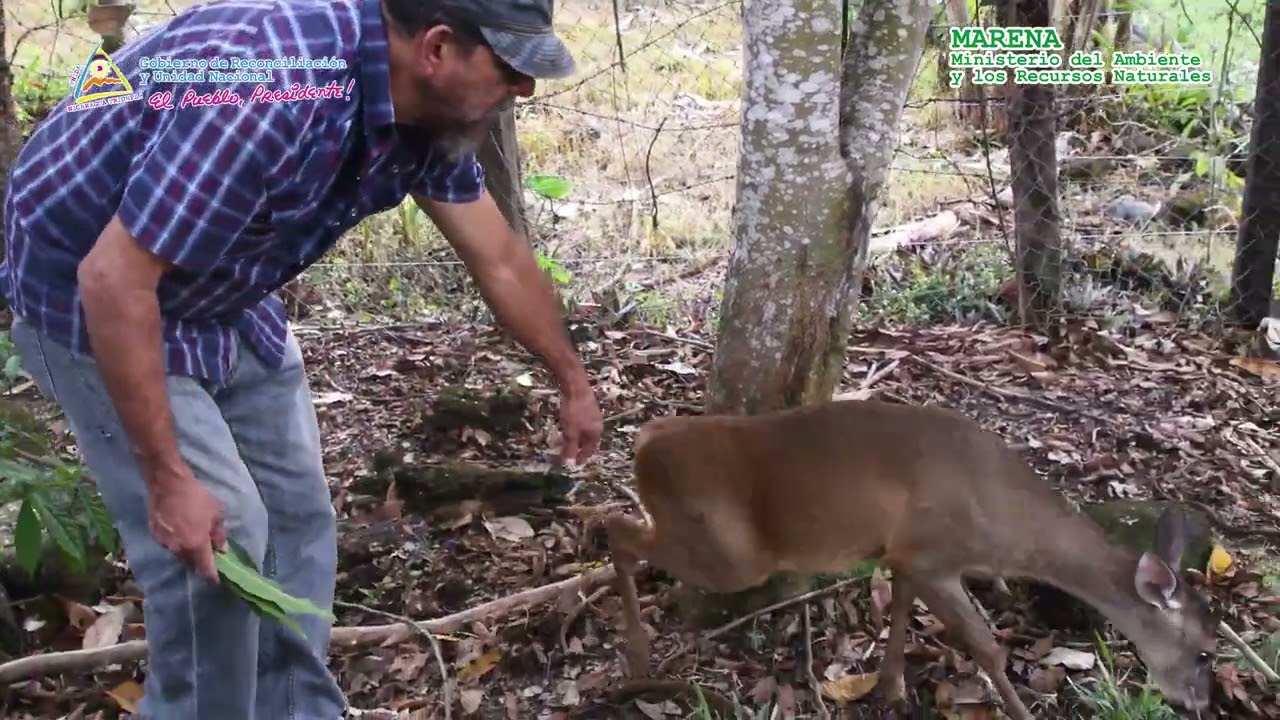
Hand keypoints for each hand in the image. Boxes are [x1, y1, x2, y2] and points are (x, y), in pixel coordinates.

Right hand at [147, 465, 226, 582]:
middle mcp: (178, 550)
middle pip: (191, 565)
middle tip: (209, 556)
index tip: (219, 580)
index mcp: (196, 546)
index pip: (205, 571)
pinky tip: (181, 531)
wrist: (167, 484)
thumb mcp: (216, 514)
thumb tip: (221, 549)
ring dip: (188, 553)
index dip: (213, 578)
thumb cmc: (196, 497)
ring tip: (194, 540)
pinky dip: (177, 543)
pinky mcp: (155, 535)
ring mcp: (164, 544)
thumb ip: (219, 535)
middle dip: (200, 564)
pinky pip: (169, 545)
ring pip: (179, 555)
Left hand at [557, 377, 601, 466]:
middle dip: (580, 448)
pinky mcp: (588, 406)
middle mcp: (597, 425)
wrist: (575, 385)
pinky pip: (583, 422)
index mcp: (595, 433)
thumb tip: (569, 464)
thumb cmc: (574, 411)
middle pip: (589, 441)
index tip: (575, 464)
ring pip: (586, 431)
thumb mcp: (570, 432)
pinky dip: (577, 428)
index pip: (589, 450)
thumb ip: (570, 448)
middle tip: (572, 454)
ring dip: (578, 438)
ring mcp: (593, 414)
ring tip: (570, 441)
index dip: (582, 458)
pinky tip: (571, 426)